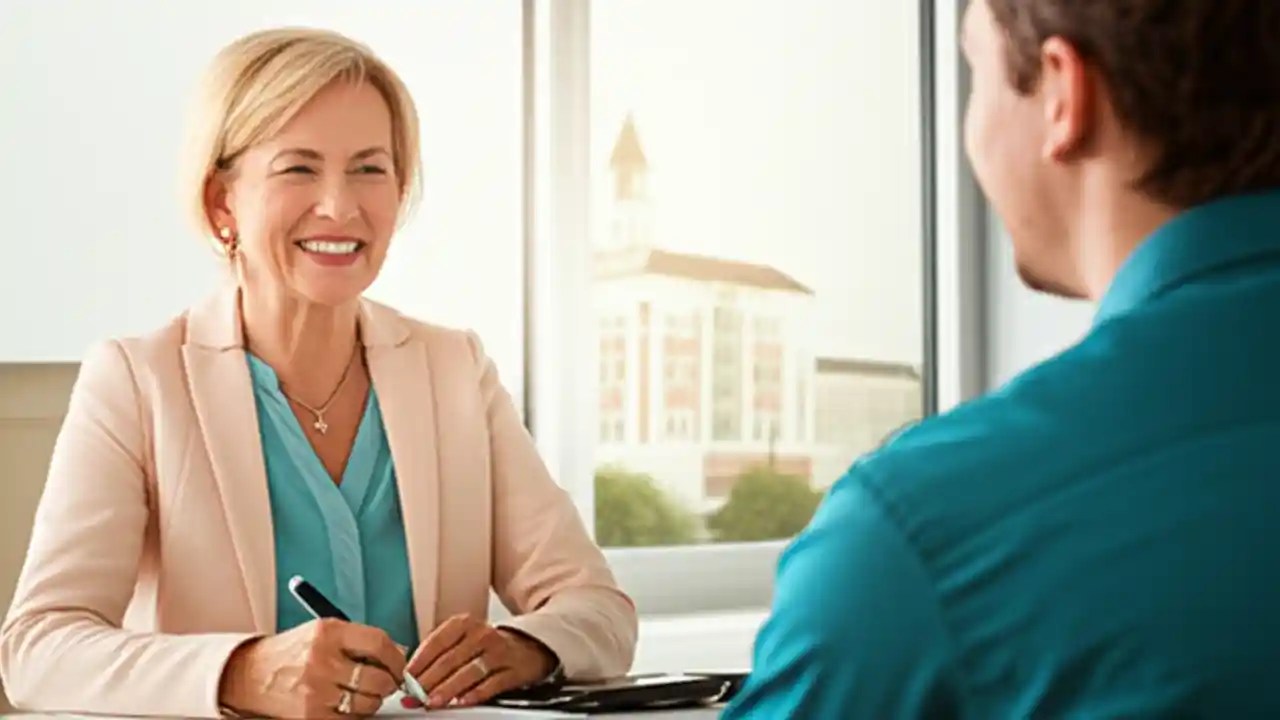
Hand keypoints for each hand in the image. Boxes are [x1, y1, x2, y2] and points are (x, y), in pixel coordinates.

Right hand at [218, 618, 406, 718]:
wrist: (252, 675)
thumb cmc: (293, 651)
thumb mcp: (324, 631)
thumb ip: (360, 639)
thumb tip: (399, 653)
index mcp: (328, 632)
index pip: (379, 643)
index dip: (396, 657)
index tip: (399, 664)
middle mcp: (321, 660)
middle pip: (377, 678)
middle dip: (389, 683)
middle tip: (387, 682)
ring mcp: (315, 690)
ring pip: (367, 703)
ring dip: (373, 701)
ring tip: (364, 693)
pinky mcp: (310, 715)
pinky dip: (355, 715)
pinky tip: (346, 704)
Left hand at [405, 614, 556, 708]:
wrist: (529, 644)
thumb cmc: (487, 644)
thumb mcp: (463, 638)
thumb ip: (439, 654)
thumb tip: (411, 677)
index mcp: (464, 624)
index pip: (437, 642)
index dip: (419, 661)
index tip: (406, 678)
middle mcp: (482, 634)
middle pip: (450, 659)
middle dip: (429, 680)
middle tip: (414, 695)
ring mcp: (499, 652)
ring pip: (469, 672)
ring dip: (448, 688)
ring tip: (433, 701)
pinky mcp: (514, 670)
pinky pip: (493, 683)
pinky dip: (476, 693)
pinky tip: (462, 701)